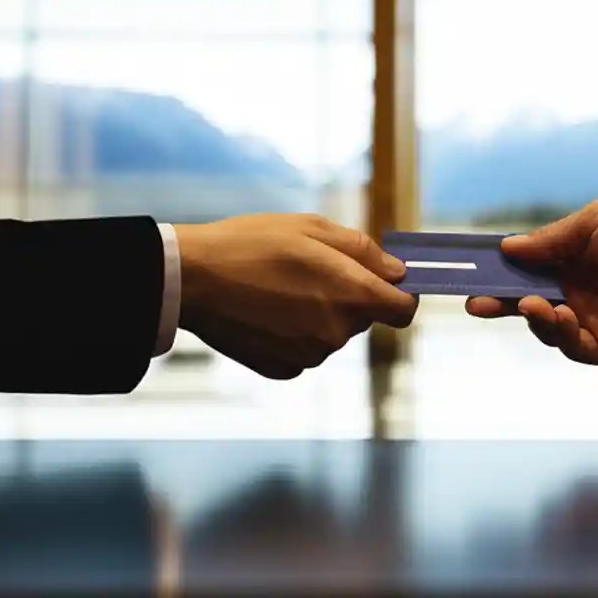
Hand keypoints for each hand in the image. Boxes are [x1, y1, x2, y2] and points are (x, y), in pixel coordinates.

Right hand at [173, 214, 417, 379]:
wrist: (193, 279)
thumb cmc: (253, 243)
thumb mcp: (313, 227)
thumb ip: (364, 252)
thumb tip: (397, 273)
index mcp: (352, 295)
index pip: (404, 310)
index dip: (400, 295)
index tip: (387, 283)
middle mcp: (337, 332)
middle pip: (363, 318)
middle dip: (349, 296)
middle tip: (310, 270)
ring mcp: (310, 355)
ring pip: (332, 334)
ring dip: (319, 314)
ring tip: (279, 288)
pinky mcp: (284, 369)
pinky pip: (305, 350)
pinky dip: (294, 334)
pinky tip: (265, 311)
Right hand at [466, 199, 597, 365]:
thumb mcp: (596, 222)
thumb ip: (551, 239)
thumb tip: (506, 248)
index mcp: (571, 260)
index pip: (524, 267)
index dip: (496, 269)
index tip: (468, 269)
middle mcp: (575, 292)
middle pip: (524, 299)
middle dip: (498, 301)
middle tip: (474, 301)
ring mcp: (590, 321)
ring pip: (543, 326)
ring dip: (530, 316)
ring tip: (531, 303)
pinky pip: (570, 346)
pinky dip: (555, 333)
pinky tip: (557, 314)